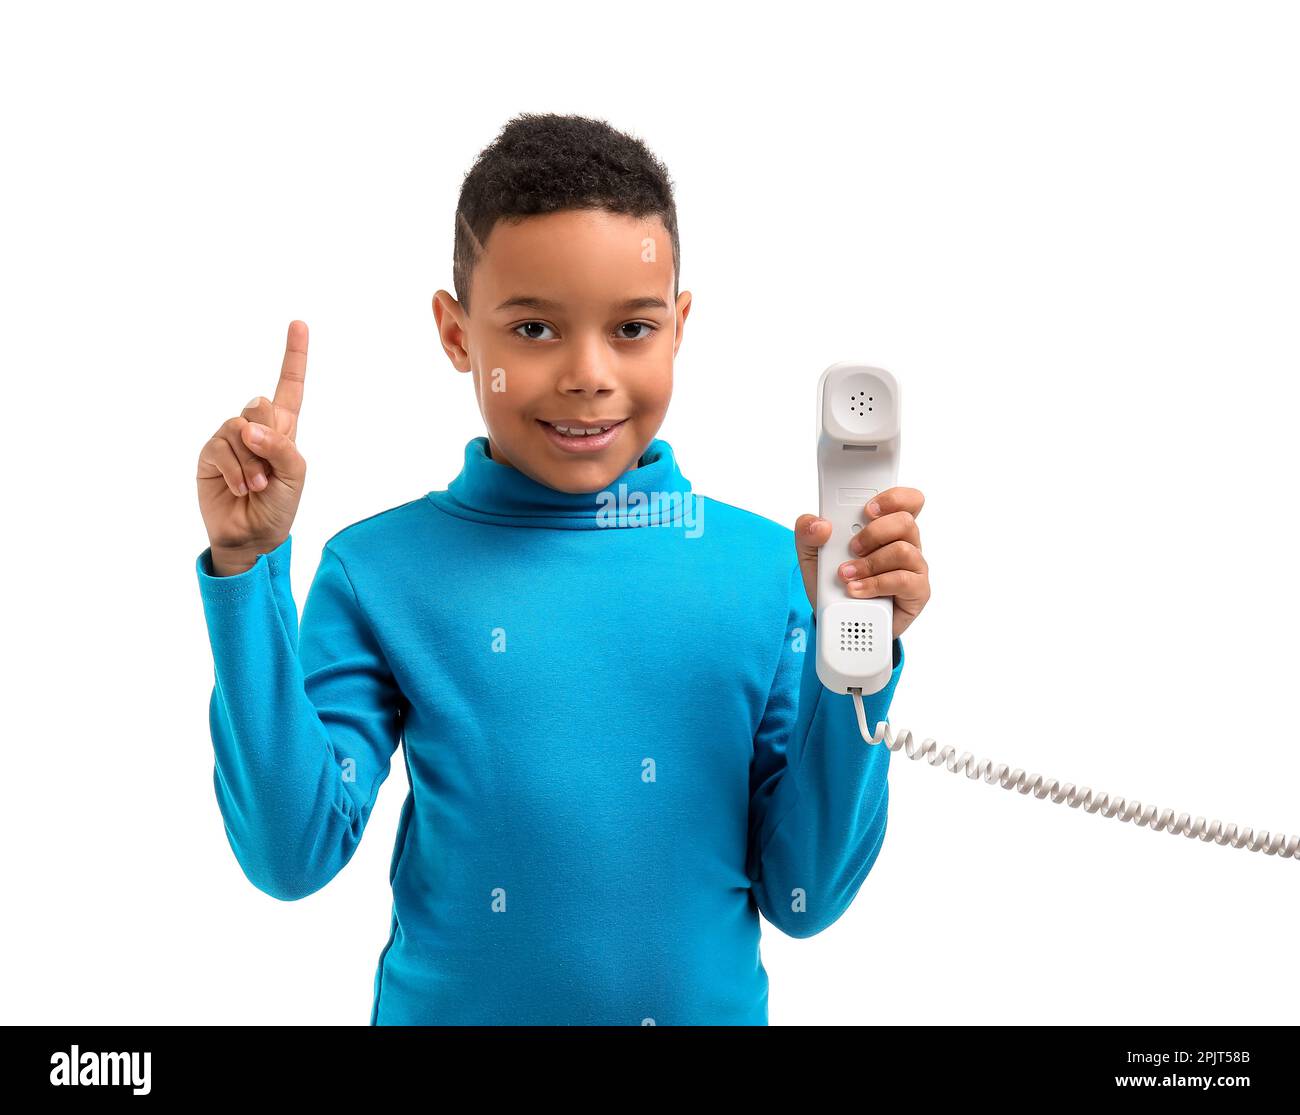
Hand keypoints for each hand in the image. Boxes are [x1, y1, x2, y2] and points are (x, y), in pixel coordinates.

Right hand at [197, 320, 309, 574]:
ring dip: (252, 464)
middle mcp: (256, 427)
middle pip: (261, 404)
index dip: (294, 354)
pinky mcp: (209, 453)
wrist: (253, 537)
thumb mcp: (295, 475)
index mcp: (284, 429)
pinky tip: (240, 488)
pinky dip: (235, 470)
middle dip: (269, 439)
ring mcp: (230, 438)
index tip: (298, 323)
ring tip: (257, 487)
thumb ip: (280, 445)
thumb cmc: (279, 506)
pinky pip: (221, 447)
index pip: (290, 385)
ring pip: (239, 428)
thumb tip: (247, 426)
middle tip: (270, 474)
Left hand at [794, 486, 929, 640]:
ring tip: (847, 575)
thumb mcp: (812, 555)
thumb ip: (808, 532)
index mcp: (886, 527)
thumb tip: (821, 525)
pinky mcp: (917, 592)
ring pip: (903, 550)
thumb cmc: (834, 583)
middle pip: (906, 521)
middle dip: (874, 532)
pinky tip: (856, 590)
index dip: (893, 498)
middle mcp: (905, 544)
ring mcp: (914, 568)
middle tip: (852, 547)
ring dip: (869, 563)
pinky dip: (874, 585)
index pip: (907, 501)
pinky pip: (902, 580)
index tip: (867, 509)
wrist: (837, 622)